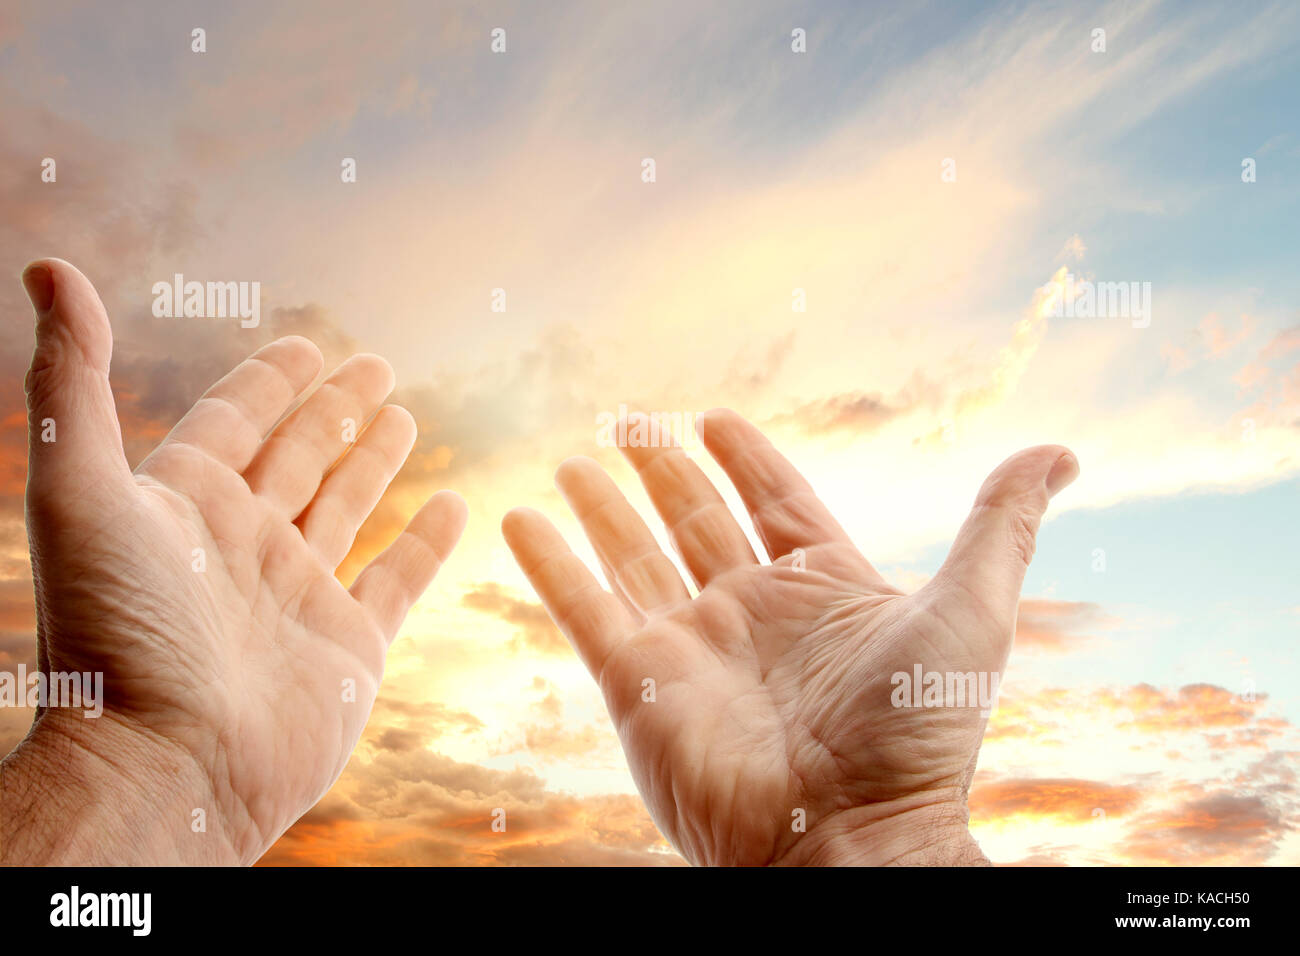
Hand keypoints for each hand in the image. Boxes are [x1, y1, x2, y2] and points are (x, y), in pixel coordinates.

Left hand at [0, 259, 465, 863]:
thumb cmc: (115, 633)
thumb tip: (48, 264)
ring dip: (374, 461)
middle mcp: (242, 541)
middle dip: (334, 406)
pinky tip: (452, 505)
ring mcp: (298, 592)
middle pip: (299, 453)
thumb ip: (69, 382)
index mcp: (185, 502)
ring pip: (346, 506)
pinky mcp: (350, 645)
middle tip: (374, 361)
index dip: (270, 379)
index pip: (237, 418)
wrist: (166, 765)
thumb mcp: (81, 490)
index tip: (305, 345)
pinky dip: (425, 542)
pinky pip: (398, 579)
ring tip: (404, 414)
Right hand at [503, 410, 1076, 864]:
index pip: (776, 501)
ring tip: (571, 461)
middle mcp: (753, 615)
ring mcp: (692, 647)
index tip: (714, 419)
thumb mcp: (975, 609)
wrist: (851, 840)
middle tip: (627, 423)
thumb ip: (1003, 524)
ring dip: (601, 510)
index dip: (747, 459)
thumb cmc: (919, 734)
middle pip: (696, 522)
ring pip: (633, 557)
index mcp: (825, 591)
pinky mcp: (638, 683)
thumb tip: (1061, 450)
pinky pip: (582, 608)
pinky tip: (521, 519)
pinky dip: (549, 564)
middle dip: (661, 471)